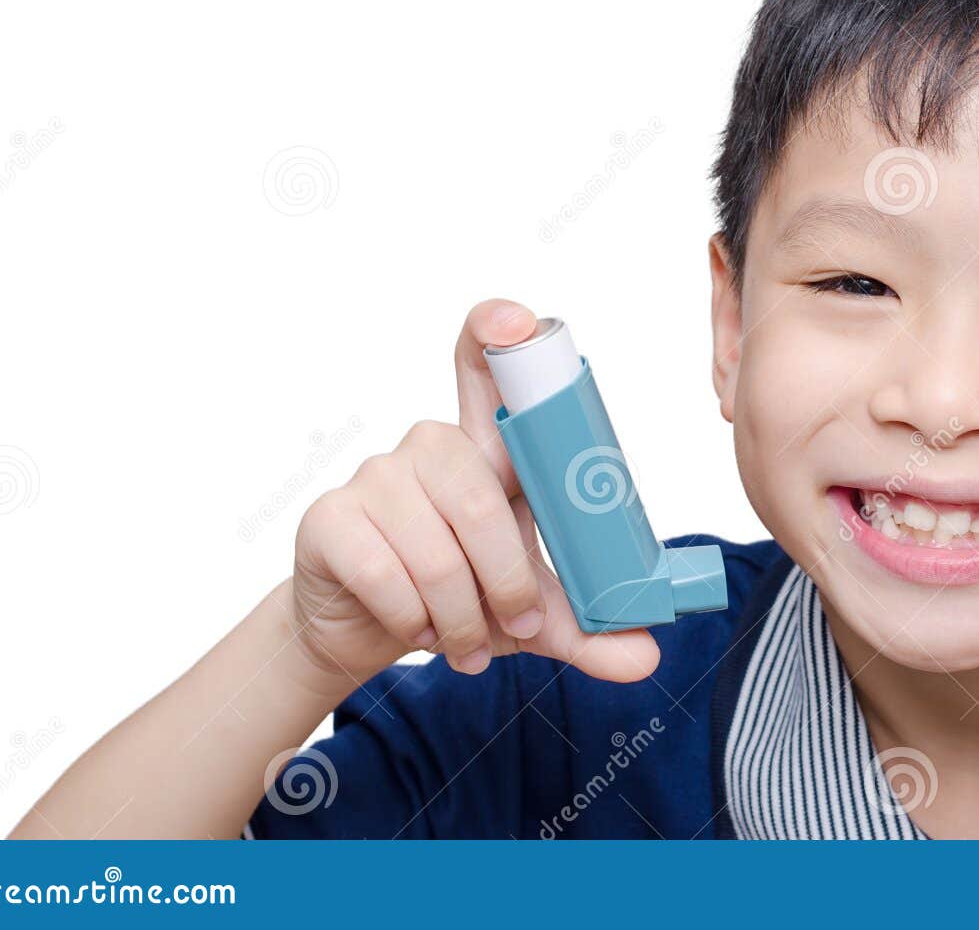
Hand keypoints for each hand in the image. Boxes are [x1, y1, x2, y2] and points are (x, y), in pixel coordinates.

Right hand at [288, 299, 661, 689]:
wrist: (366, 633)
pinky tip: (416, 629)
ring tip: (464, 643)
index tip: (519, 323)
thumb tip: (647, 656)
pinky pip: (385, 575)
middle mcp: (431, 446)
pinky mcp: (331, 518)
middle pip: (483, 502)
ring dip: (461, 618)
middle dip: (509, 584)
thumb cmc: (458, 597)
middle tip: (515, 627)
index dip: (496, 331)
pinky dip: (412, 621)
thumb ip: (587, 630)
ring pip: (438, 553)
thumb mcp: (532, 617)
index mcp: (487, 449)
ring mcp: (376, 476)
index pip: (484, 365)